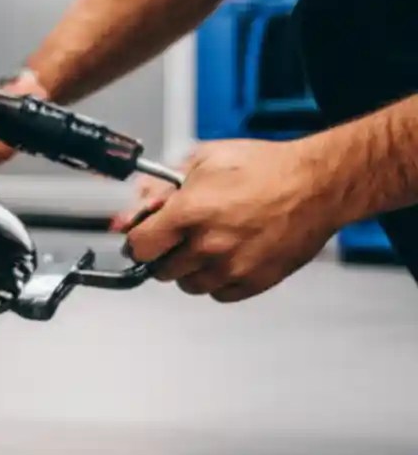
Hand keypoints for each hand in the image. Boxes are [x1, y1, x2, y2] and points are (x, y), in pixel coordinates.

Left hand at [124, 139, 340, 302]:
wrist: (316, 184)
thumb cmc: (264, 168)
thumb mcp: (203, 159)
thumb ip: (163, 185)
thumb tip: (138, 206)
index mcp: (189, 213)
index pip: (139, 246)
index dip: (138, 241)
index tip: (143, 238)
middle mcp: (208, 245)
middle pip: (160, 270)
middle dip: (164, 254)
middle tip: (179, 238)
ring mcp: (232, 268)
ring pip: (188, 285)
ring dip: (190, 270)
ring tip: (209, 246)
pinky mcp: (254, 282)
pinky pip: (219, 295)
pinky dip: (218, 281)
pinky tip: (229, 257)